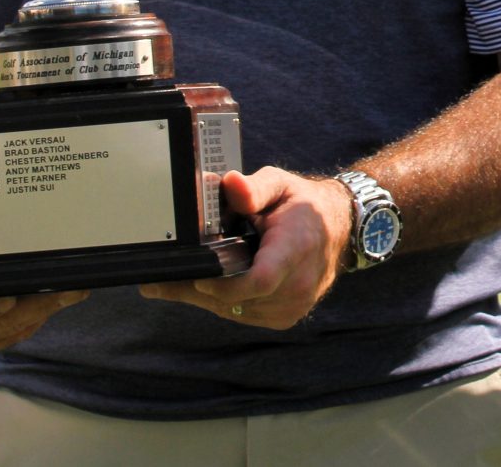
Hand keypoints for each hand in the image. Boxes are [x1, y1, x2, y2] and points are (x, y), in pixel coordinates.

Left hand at [140, 168, 347, 328]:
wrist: (337, 229)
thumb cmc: (302, 205)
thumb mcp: (280, 184)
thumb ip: (253, 188)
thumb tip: (229, 184)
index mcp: (296, 248)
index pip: (260, 280)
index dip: (225, 285)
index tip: (198, 278)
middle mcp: (299, 283)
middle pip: (238, 300)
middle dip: (198, 290)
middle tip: (163, 279)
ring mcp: (294, 305)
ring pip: (235, 312)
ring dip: (208, 298)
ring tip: (184, 278)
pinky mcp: (286, 317)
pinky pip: (244, 315)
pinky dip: (225, 303)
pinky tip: (213, 285)